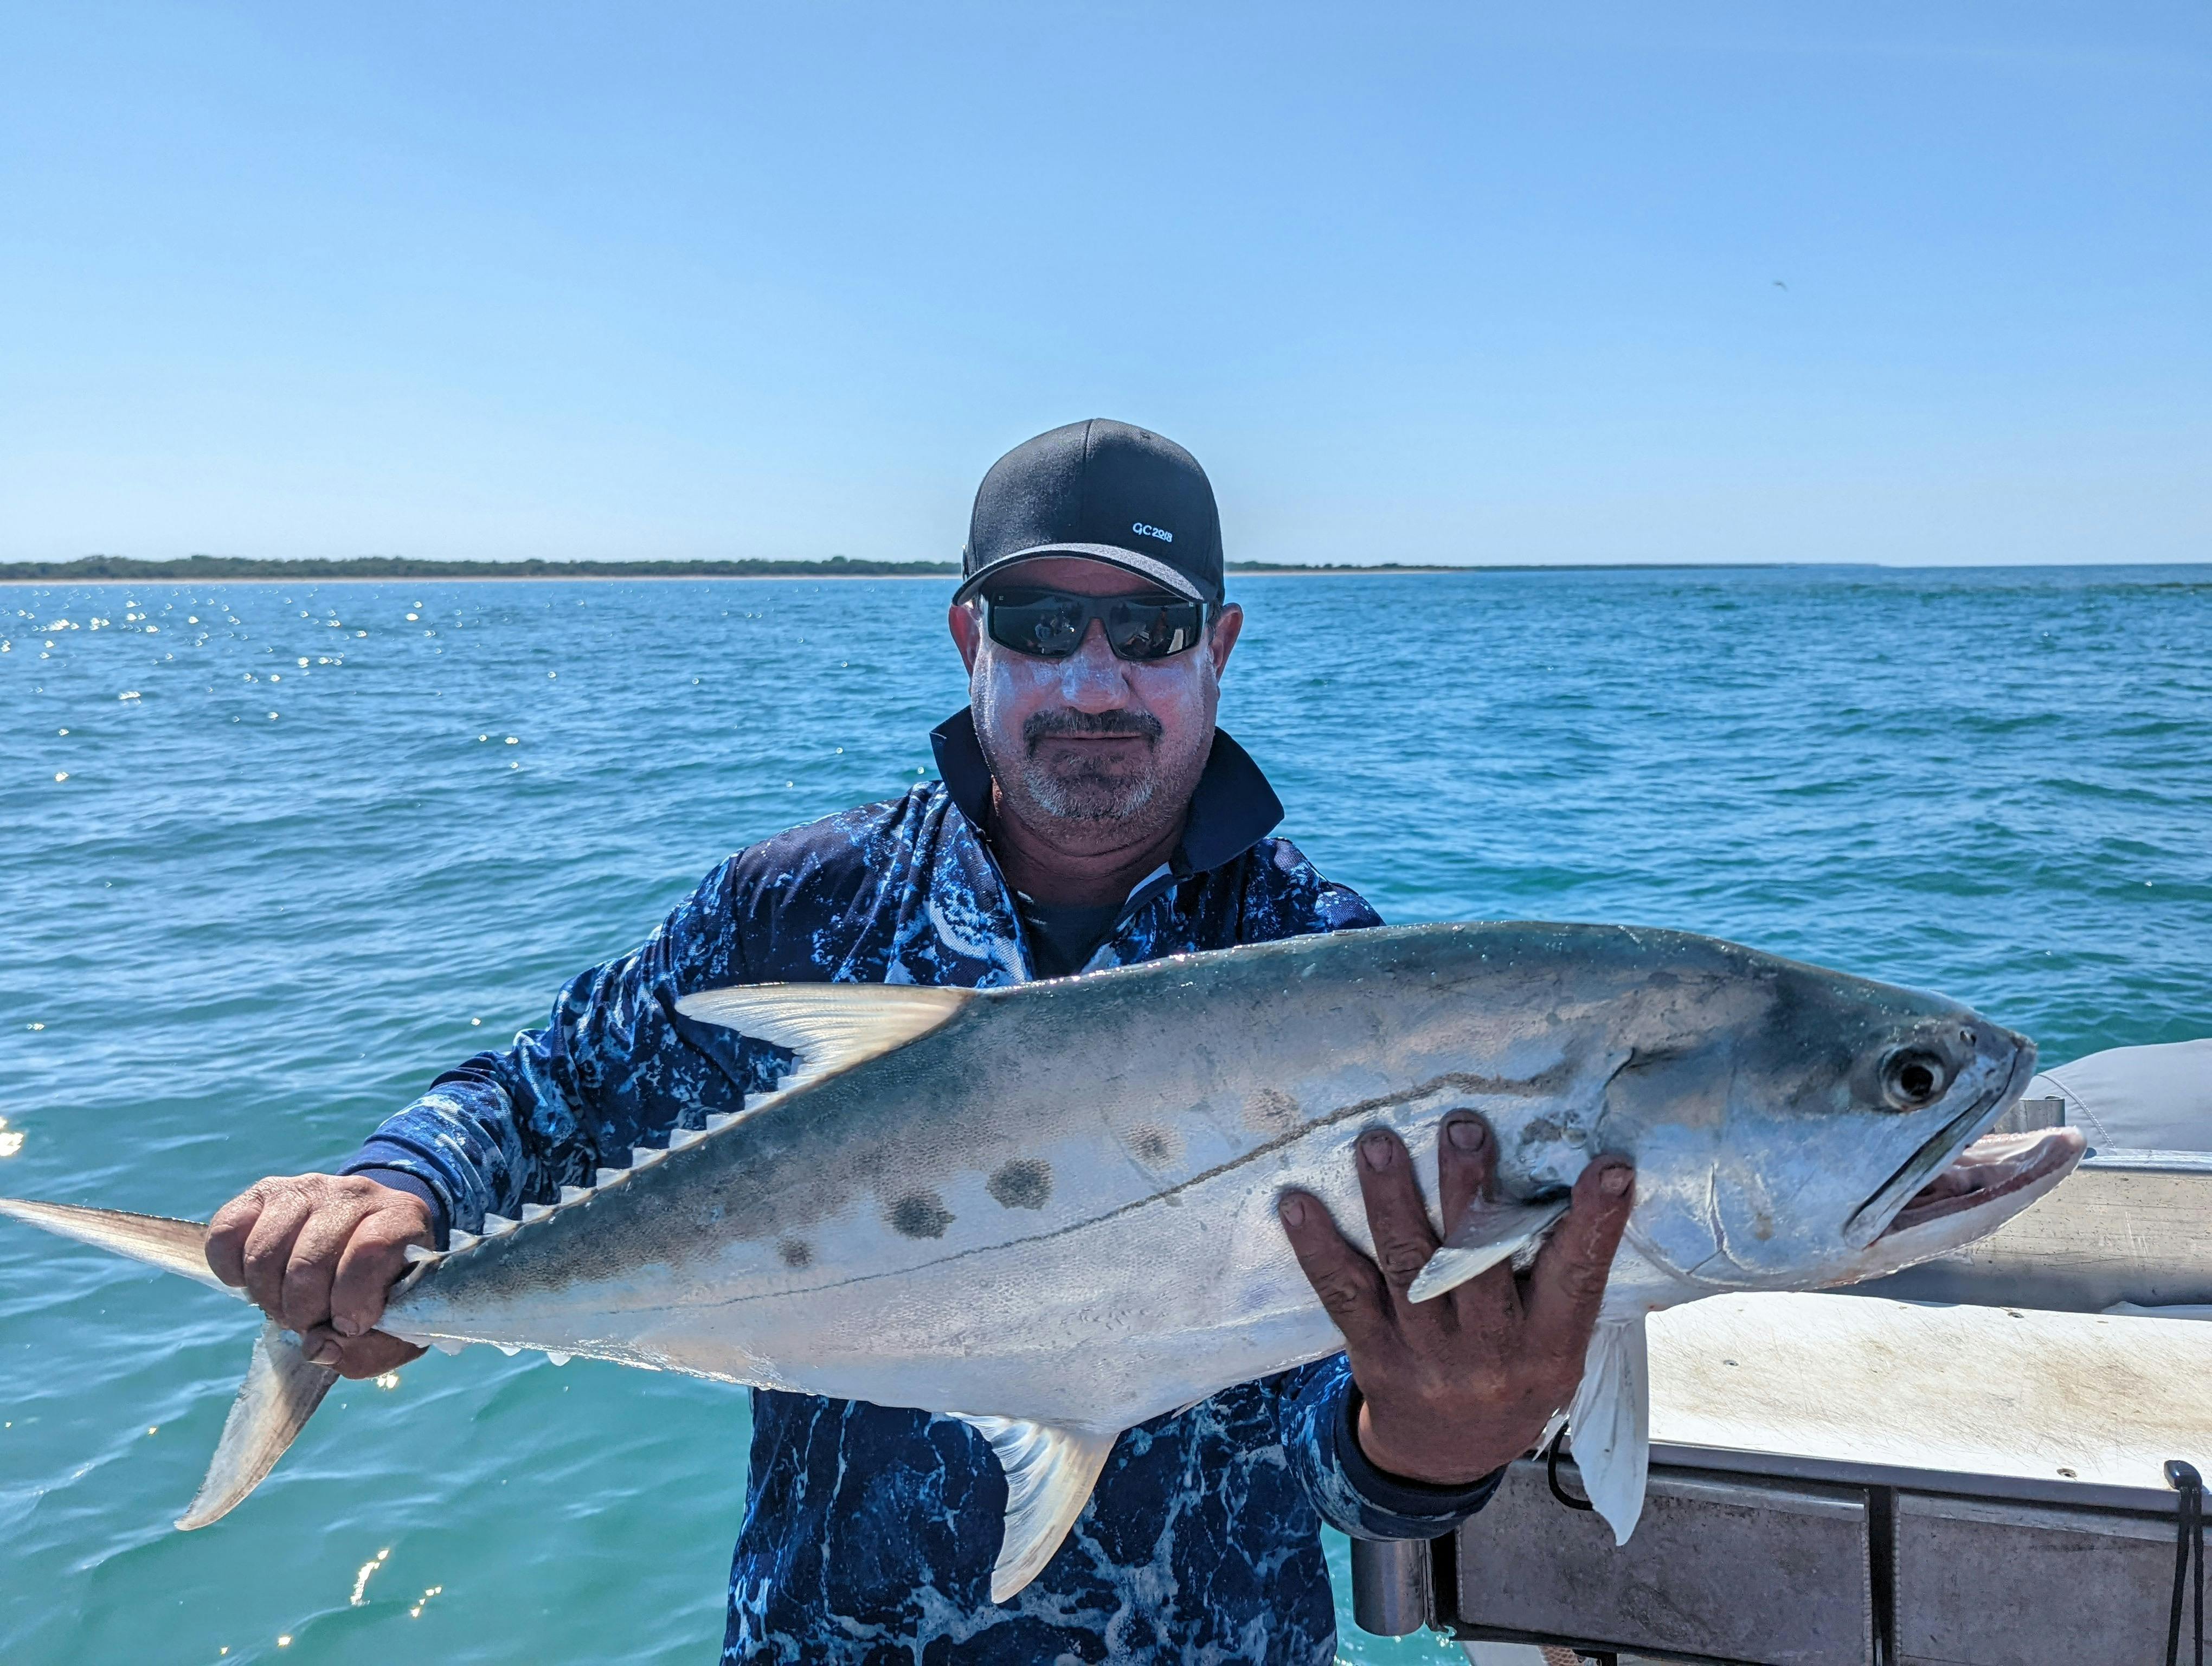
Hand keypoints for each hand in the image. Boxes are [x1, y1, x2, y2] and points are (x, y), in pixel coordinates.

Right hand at [205, 1174, 433, 1379]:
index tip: (350, 1327)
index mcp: (401, 1218)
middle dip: (303, 1312)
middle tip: (311, 1321)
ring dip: (269, 1297)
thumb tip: (318, 1347)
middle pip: (308, 1263)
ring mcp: (307, 1188)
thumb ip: (368, 1348)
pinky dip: (232, 1269)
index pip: (371, 1250)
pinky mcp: (265, 1192)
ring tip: (287, 1306)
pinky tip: (253, 1282)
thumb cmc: (384, 1291)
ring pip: (264, 1253)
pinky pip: (227, 1232)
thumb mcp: (396, 1328)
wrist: (366, 1246)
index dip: (352, 1299)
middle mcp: (355, 1193)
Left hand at [1278, 1113, 1633, 1485]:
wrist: (1447, 1460)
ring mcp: (1426, 1357)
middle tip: (1462, 1125)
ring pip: (1408, 1268)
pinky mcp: (1373, 1356)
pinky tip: (1297, 1203)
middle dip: (1469, 1191)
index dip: (1594, 1225)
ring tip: (1379, 1144)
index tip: (1609, 1170)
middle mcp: (1490, 1354)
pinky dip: (1317, 1248)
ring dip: (1391, 1201)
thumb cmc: (1512, 1378)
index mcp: (1548, 1349)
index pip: (1576, 1280)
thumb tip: (1577, 1186)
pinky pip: (1343, 1296)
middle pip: (1478, 1264)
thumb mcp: (1556, 1348)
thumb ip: (1560, 1283)